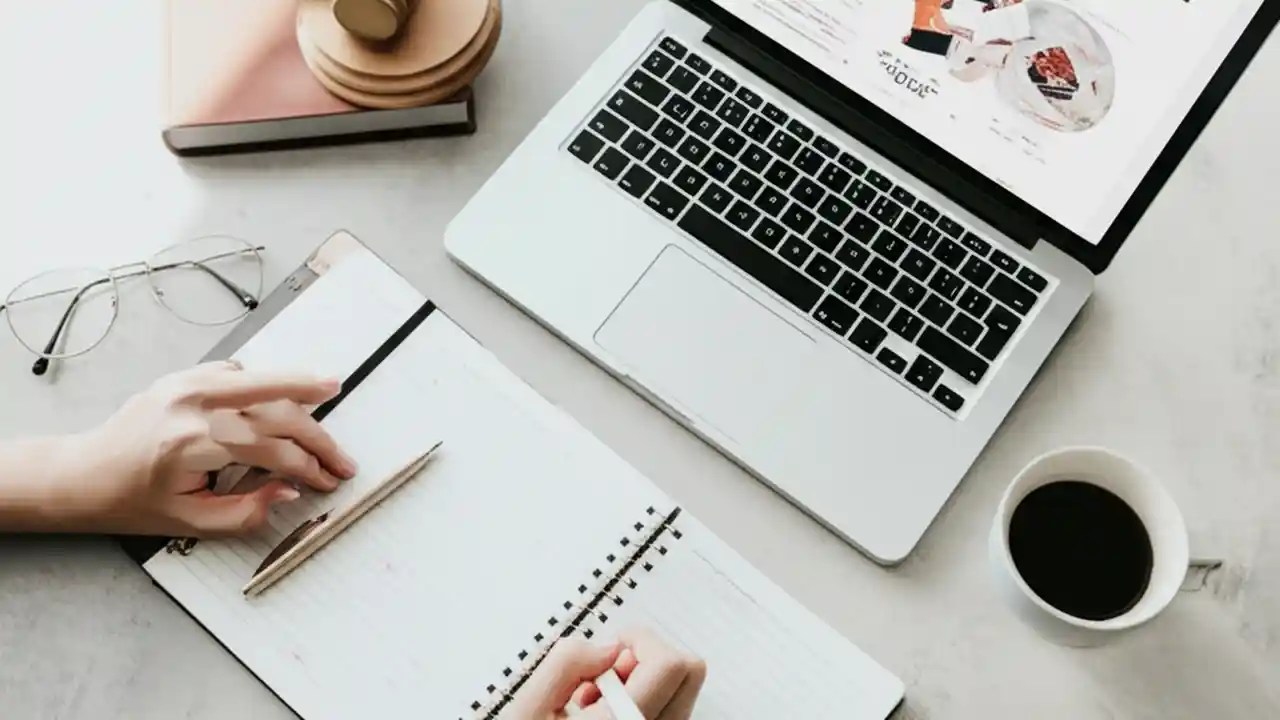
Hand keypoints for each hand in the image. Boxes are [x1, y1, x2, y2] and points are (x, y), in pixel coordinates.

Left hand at [52, 362, 355, 535]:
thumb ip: (247, 511)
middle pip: (276, 412)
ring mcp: (187, 384)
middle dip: (316, 436)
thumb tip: (290, 489)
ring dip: (300, 388)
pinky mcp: (184, 376)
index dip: (309, 467)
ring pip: (261, 381)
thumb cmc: (130, 501)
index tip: (328, 479)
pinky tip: (279, 398)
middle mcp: (193, 405)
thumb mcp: (191, 522)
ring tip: (330, 388)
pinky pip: (238, 373)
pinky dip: (263, 383)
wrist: (84, 474)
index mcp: (193, 444)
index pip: (273, 451)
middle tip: (340, 455)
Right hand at [508, 627, 705, 719]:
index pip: (670, 666)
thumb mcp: (527, 710)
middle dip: (646, 657)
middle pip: (689, 673)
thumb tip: (608, 648)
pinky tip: (605, 716)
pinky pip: (670, 712)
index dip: (640, 641)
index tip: (611, 648)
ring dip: (643, 681)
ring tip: (597, 703)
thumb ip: (567, 664)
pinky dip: (642, 701)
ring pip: (681, 692)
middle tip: (606, 674)